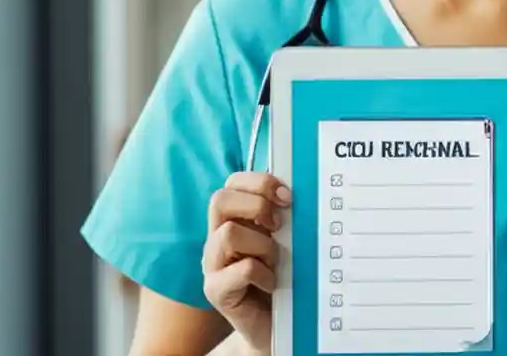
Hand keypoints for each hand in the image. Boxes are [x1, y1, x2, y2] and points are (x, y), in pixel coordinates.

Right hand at [202, 172, 290, 350]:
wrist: (276, 323)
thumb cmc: (282, 277)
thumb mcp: (286, 240)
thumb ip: (283, 216)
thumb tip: (294, 192)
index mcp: (233, 220)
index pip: (233, 183)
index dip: (260, 182)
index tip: (288, 197)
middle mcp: (216, 238)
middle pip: (219, 200)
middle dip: (256, 206)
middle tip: (278, 226)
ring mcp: (212, 265)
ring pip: (228, 233)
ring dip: (262, 245)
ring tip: (275, 262)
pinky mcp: (216, 290)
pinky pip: (242, 269)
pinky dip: (264, 274)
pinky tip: (272, 283)